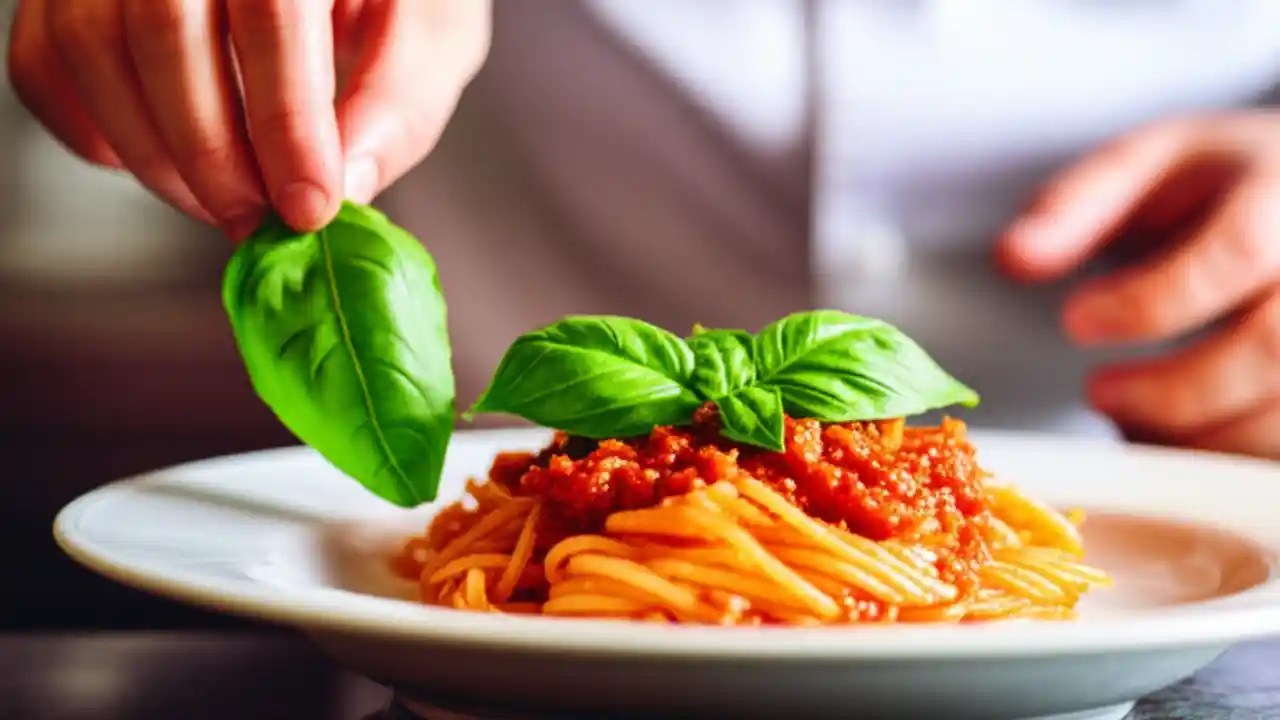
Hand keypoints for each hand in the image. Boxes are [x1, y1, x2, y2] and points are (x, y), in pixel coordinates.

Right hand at [7, 0, 489, 236]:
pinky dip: (99, 137)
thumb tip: (344, 186)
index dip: (285, 120)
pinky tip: (168, 161)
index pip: (271, 9)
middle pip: (163, 27)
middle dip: (214, 153)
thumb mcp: (433, 33)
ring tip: (227, 202)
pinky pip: (46, 65)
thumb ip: (399, 102)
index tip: (309, 208)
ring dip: (158, 157)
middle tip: (261, 220)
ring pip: (91, 47)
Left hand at [997, 112, 1279, 458]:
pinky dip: (1223, 453)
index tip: (1076, 321)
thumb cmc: (1226, 182)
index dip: (1150, 301)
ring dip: (1196, 434)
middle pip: (1270, 345)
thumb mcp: (1149, 164)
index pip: (1237, 253)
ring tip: (1130, 414)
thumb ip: (1078, 205)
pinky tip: (1176, 432)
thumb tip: (1013, 257)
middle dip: (1173, 390)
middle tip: (1099, 392)